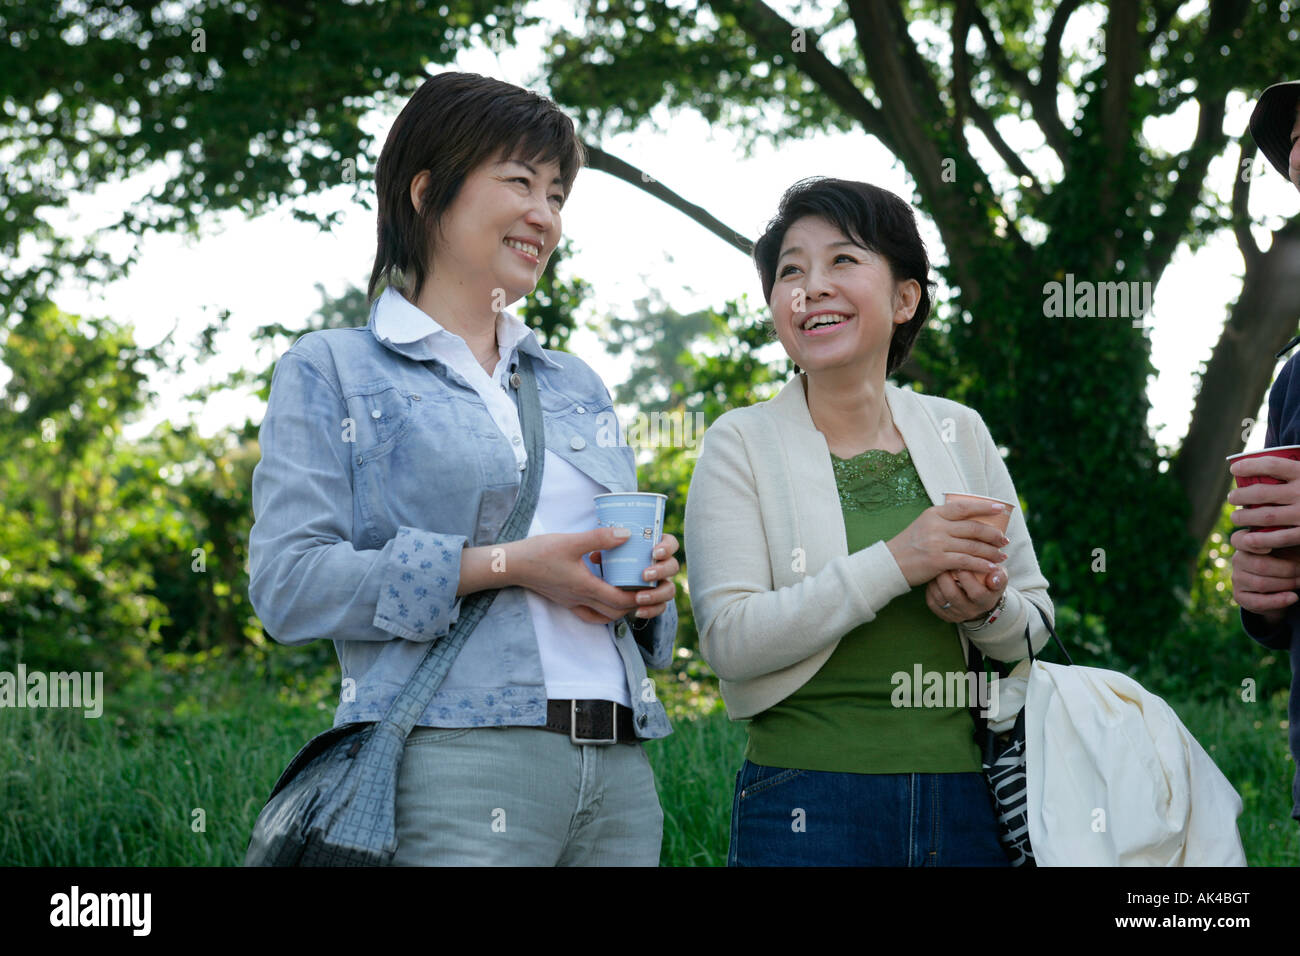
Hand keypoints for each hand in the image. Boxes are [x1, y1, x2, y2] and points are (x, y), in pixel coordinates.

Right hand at [513, 527, 641, 623]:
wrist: (512, 565)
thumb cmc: (539, 552)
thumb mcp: (571, 541)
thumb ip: (600, 538)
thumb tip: (627, 534)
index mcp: (586, 587)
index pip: (620, 601)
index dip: (638, 597)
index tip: (650, 585)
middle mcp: (581, 599)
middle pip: (614, 612)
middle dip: (632, 604)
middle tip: (643, 588)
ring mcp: (572, 602)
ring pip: (602, 615)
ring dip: (617, 608)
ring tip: (627, 591)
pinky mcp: (564, 599)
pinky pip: (588, 613)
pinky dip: (601, 610)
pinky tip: (603, 595)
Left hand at [591, 532, 679, 622]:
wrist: (603, 584)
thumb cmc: (609, 559)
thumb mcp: (605, 551)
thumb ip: (600, 549)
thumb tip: (596, 557)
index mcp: (654, 548)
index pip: (670, 543)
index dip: (667, 547)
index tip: (654, 552)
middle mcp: (660, 565)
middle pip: (673, 566)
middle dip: (661, 571)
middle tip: (644, 575)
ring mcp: (660, 584)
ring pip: (670, 589)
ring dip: (657, 594)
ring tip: (639, 597)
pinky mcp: (655, 600)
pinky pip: (660, 607)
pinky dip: (651, 610)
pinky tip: (638, 611)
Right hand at [886, 498, 1008, 587]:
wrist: (890, 564)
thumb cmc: (909, 546)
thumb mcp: (923, 526)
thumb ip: (942, 521)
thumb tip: (968, 520)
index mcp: (933, 514)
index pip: (964, 507)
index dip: (984, 507)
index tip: (999, 509)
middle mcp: (936, 526)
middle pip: (973, 527)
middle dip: (993, 534)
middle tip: (1004, 540)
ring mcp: (937, 543)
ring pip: (973, 546)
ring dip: (991, 552)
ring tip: (1002, 555)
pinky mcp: (938, 560)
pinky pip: (966, 562)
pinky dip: (982, 565)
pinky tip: (991, 568)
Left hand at [926, 567, 1007, 624]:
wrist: (980, 596)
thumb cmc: (989, 580)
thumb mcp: (999, 577)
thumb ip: (999, 575)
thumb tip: (994, 576)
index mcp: (986, 602)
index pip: (977, 593)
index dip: (967, 577)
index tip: (961, 560)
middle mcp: (970, 611)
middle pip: (953, 595)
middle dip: (946, 576)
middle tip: (943, 561)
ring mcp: (955, 615)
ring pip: (940, 598)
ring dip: (936, 580)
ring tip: (937, 566)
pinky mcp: (943, 614)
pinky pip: (932, 602)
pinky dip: (931, 587)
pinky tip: (934, 576)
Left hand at [1227, 455, 1299, 550]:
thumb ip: (1293, 469)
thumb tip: (1262, 460)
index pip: (1271, 465)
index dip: (1249, 466)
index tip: (1234, 469)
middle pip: (1261, 492)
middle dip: (1240, 495)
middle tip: (1232, 497)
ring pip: (1264, 515)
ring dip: (1244, 517)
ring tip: (1235, 516)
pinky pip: (1279, 537)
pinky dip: (1260, 539)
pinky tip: (1247, 538)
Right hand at [1229, 527, 1299, 623]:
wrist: (1279, 586)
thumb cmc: (1285, 559)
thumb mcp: (1285, 548)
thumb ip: (1284, 542)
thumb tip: (1296, 539)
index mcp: (1245, 542)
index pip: (1238, 539)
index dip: (1252, 544)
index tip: (1270, 548)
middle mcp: (1238, 560)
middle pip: (1260, 565)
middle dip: (1287, 569)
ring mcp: (1237, 579)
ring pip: (1261, 584)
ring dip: (1287, 584)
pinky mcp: (1240, 597)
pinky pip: (1260, 601)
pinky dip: (1279, 600)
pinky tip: (1293, 597)